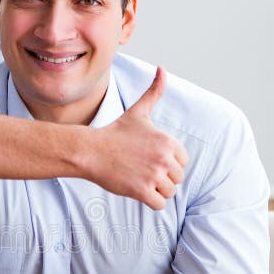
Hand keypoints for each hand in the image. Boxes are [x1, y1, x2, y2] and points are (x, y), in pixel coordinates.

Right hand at [86, 67, 187, 208]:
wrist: (91, 151)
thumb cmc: (115, 132)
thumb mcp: (138, 112)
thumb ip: (154, 92)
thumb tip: (162, 69)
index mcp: (168, 142)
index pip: (182, 161)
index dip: (168, 162)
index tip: (149, 158)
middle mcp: (164, 159)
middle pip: (177, 178)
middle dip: (162, 177)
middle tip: (142, 170)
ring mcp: (153, 176)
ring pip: (169, 192)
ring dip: (156, 190)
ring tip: (139, 179)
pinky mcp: (142, 191)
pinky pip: (159, 204)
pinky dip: (150, 201)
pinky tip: (137, 190)